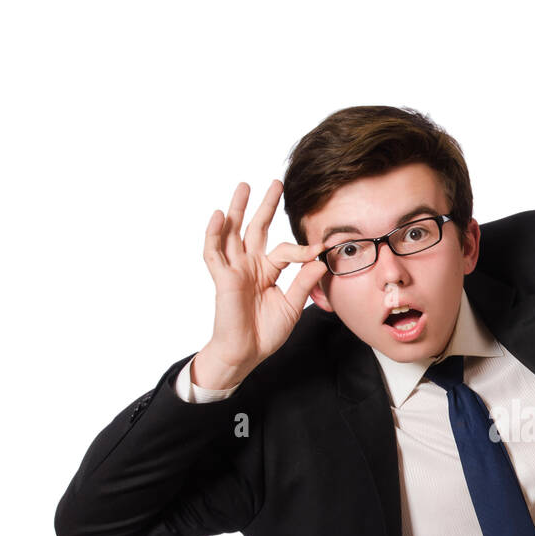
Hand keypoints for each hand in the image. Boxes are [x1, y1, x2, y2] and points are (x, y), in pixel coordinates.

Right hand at [195, 180, 327, 387]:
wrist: (247, 352)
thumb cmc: (266, 332)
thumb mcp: (292, 306)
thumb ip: (303, 283)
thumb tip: (319, 260)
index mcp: (267, 271)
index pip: (284, 250)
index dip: (301, 248)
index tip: (320, 248)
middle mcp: (250, 265)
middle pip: (256, 229)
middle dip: (265, 206)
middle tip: (276, 183)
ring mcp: (235, 269)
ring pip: (233, 233)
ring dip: (237, 209)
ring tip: (244, 186)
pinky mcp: (222, 278)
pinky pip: (214, 252)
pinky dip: (214, 234)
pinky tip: (218, 215)